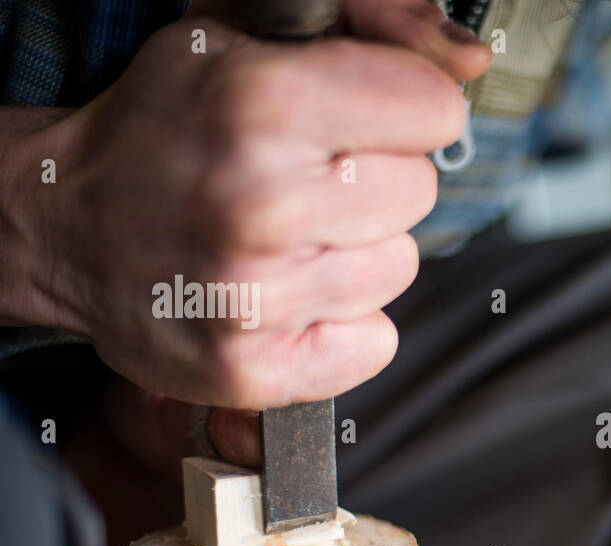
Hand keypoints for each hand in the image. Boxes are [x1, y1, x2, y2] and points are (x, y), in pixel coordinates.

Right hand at [1, 0, 490, 409]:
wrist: (63, 224)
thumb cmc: (161, 128)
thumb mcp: (242, 37)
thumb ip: (371, 26)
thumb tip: (470, 58)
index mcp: (261, 105)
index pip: (435, 110)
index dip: (404, 107)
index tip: (364, 117)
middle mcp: (261, 204)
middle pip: (421, 191)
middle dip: (376, 179)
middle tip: (307, 179)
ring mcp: (256, 298)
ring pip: (399, 267)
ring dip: (356, 252)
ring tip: (286, 237)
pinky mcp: (254, 370)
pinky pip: (376, 343)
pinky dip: (344, 323)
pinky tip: (291, 293)